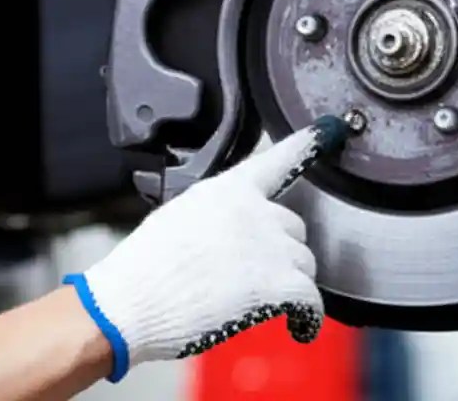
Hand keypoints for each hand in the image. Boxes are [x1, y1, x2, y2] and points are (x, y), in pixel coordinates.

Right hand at [63, 116, 349, 382]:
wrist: (129, 302)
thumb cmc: (142, 269)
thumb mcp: (178, 216)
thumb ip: (216, 214)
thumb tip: (230, 233)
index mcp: (228, 190)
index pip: (278, 159)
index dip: (306, 145)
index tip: (328, 131)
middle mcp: (255, 211)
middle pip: (295, 226)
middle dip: (283, 250)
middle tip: (259, 272)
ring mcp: (269, 246)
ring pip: (305, 262)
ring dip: (292, 282)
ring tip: (268, 301)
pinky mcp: (277, 284)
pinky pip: (312, 300)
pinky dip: (310, 317)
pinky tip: (300, 326)